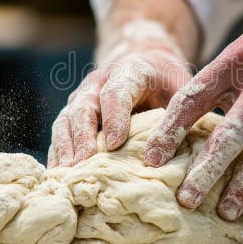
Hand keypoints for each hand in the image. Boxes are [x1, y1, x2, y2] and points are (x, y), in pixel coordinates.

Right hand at [48, 20, 191, 167]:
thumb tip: (183, 151)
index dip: (115, 117)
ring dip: (64, 150)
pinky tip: (60, 179)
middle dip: (82, 137)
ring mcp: (81, 99)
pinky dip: (58, 156)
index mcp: (128, 72)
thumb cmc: (166, 83)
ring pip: (66, 122)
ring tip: (66, 177)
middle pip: (84, 108)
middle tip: (83, 165)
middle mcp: (98, 83)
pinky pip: (61, 136)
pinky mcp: (73, 116)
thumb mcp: (181, 90)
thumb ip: (180, 115)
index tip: (116, 143)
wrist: (144, 63)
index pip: (117, 93)